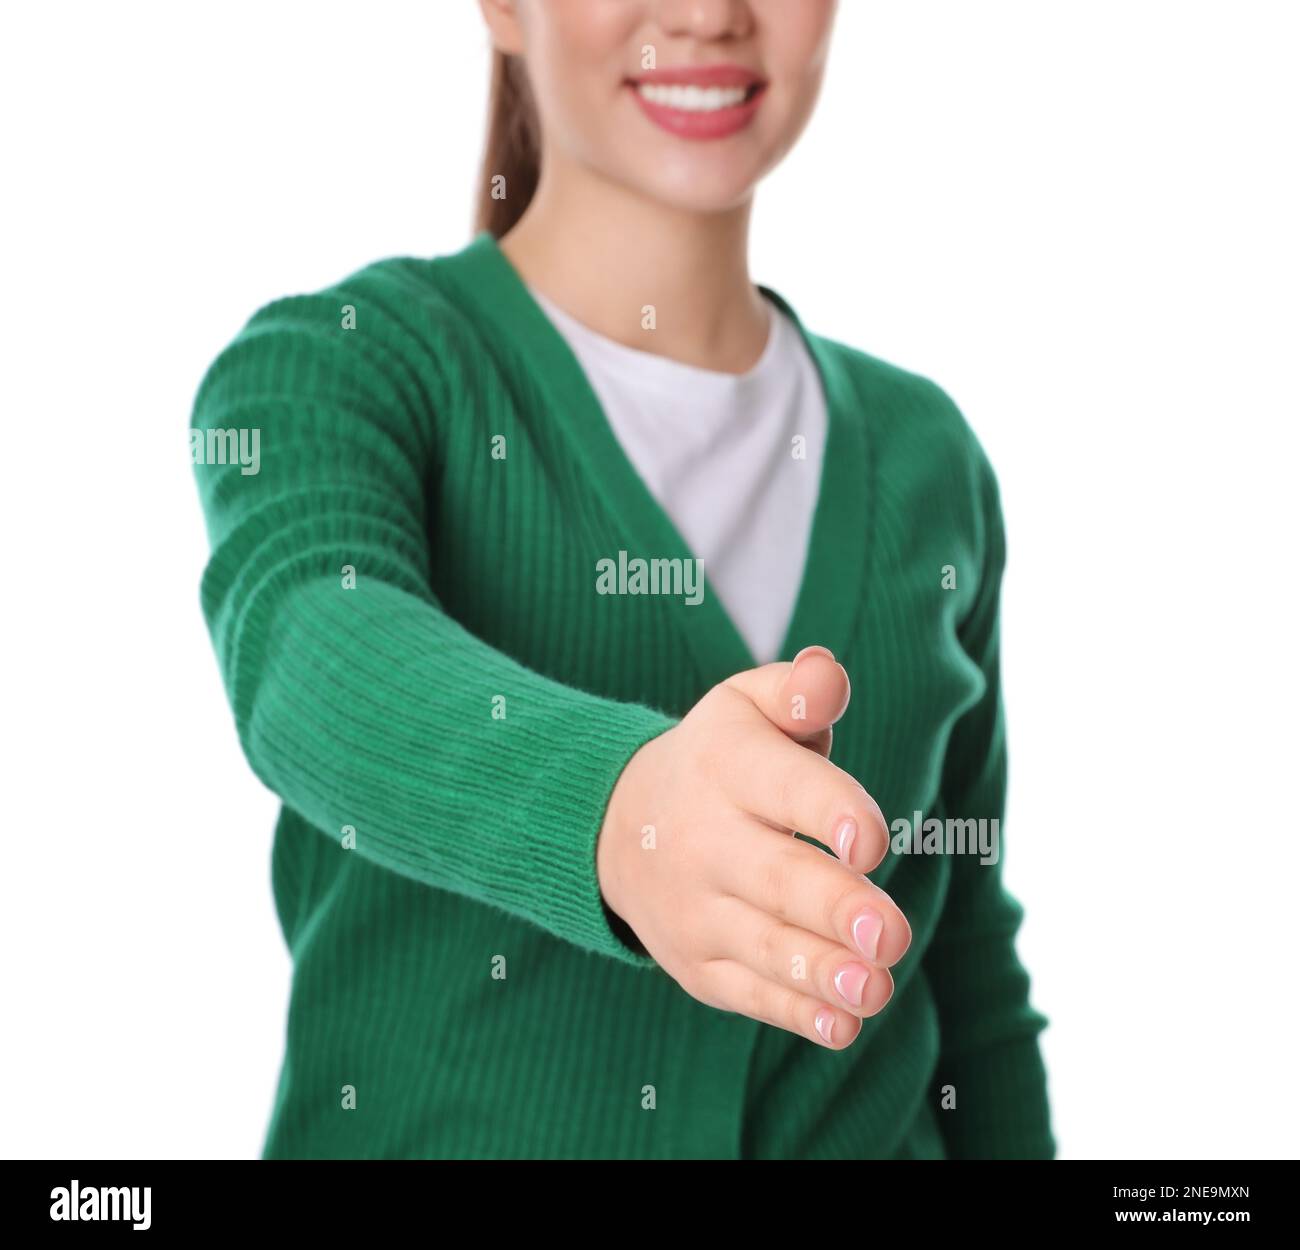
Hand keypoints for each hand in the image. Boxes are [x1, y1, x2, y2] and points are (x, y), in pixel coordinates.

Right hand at [597, 646, 909, 1047]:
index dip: (829, 811)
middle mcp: (705, 840)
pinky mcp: (698, 963)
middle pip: (776, 878)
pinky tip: (841, 1025)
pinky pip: (748, 992)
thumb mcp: (745, 708)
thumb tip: (830, 672)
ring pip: (764, 945)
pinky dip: (793, 1012)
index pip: (785, 787)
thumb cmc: (720, 759)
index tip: (870, 842)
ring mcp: (697, 909)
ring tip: (876, 987)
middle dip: (834, 908)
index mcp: (727, 765)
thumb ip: (797, 692)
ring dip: (821, 971)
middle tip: (892, 933)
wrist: (618, 825)